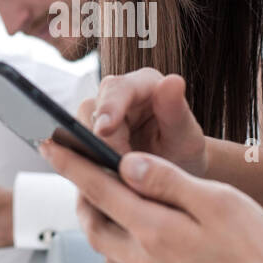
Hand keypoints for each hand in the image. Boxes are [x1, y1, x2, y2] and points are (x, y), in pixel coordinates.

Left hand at [42, 141, 262, 262]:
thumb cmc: (259, 255)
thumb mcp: (219, 202)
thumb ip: (168, 182)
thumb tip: (126, 163)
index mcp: (154, 231)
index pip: (99, 189)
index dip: (71, 163)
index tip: (49, 143)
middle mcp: (144, 260)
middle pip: (92, 222)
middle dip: (79, 192)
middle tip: (77, 165)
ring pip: (105, 246)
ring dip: (96, 217)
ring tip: (103, 193)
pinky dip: (116, 239)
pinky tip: (133, 230)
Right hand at [81, 69, 208, 175]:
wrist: (176, 178)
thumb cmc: (184, 151)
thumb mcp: (187, 136)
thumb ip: (178, 110)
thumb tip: (174, 80)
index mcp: (143, 84)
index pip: (118, 88)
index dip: (109, 108)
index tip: (104, 129)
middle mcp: (117, 95)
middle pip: (91, 110)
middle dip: (98, 141)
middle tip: (117, 168)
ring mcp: (100, 116)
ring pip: (77, 130)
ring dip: (91, 155)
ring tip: (116, 178)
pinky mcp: (88, 137)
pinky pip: (75, 148)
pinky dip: (86, 166)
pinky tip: (100, 182)